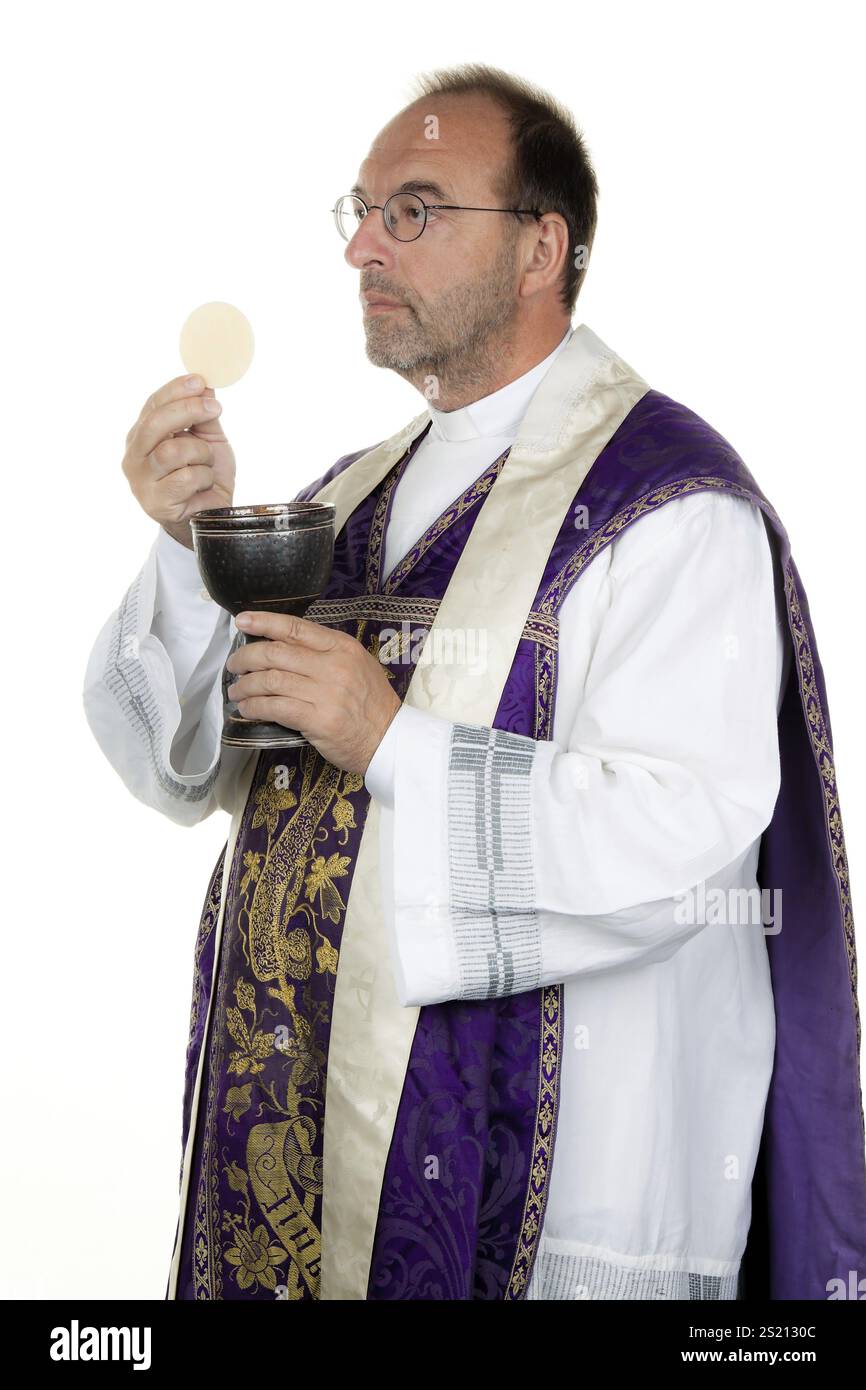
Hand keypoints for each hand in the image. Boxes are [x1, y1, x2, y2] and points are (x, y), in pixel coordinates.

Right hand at [121, 374, 236, 548]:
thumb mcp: (208, 440)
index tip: (200, 380)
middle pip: (156, 423)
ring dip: (201, 454)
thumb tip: (205, 386)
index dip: (176, 390)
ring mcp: (141, 480)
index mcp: (142, 436)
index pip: (152, 405)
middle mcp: (134, 456)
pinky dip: (203, 477)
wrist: (210, 515)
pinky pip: (185, 478)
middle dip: (188, 410)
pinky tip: (202, 484)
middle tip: (215, 408)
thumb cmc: (205, 475)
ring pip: (173, 451)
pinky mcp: (154, 502)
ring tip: (206, 463)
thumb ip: (204, 416)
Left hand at [225, 611, 401, 774]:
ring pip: (270, 680)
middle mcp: (333, 665)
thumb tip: (283, 646)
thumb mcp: (356, 665)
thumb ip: (324, 653)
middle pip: (275, 653)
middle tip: (234, 666)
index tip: (241, 622)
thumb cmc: (370, 703)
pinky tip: (247, 708)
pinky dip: (254, 706)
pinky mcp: (317, 719)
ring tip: (236, 690)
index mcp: (341, 647)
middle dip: (245, 658)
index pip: (295, 627)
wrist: (389, 739)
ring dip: (245, 685)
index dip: (263, 622)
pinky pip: (275, 707)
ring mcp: (325, 692)